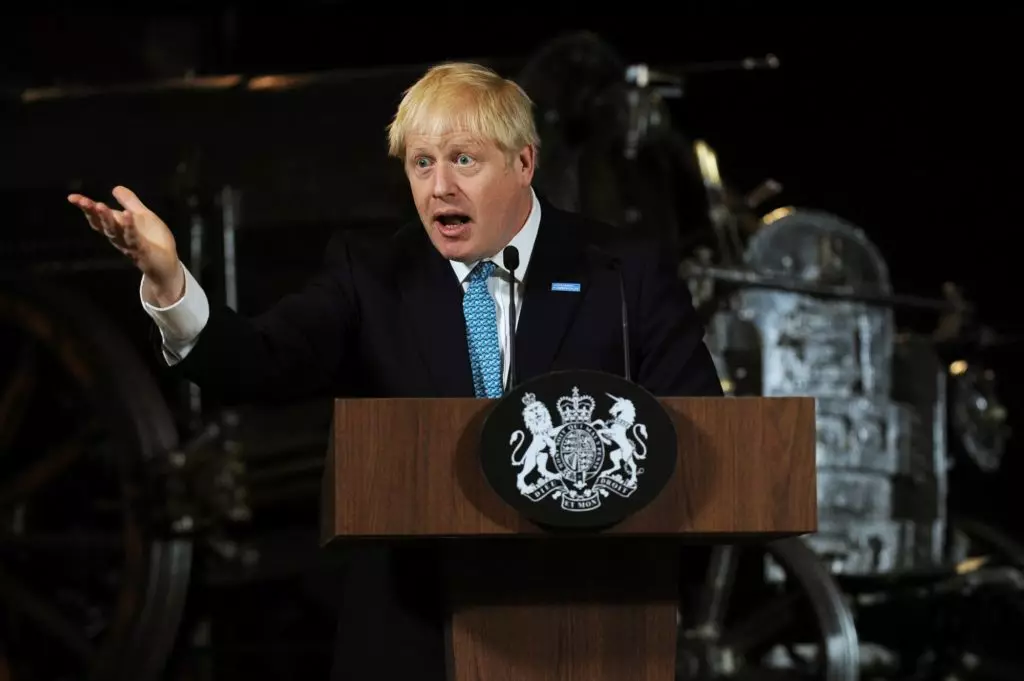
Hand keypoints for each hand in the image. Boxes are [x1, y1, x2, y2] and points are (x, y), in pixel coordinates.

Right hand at [68, 186, 183, 303]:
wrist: (167, 263)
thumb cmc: (153, 240)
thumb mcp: (143, 216)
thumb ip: (130, 203)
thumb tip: (115, 188)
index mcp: (117, 227)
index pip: (98, 217)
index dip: (86, 207)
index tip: (72, 197)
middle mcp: (118, 237)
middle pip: (102, 224)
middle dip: (92, 212)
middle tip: (83, 201)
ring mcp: (129, 244)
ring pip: (114, 231)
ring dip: (106, 219)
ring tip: (100, 205)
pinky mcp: (141, 250)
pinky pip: (133, 238)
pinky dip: (129, 227)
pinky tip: (127, 215)